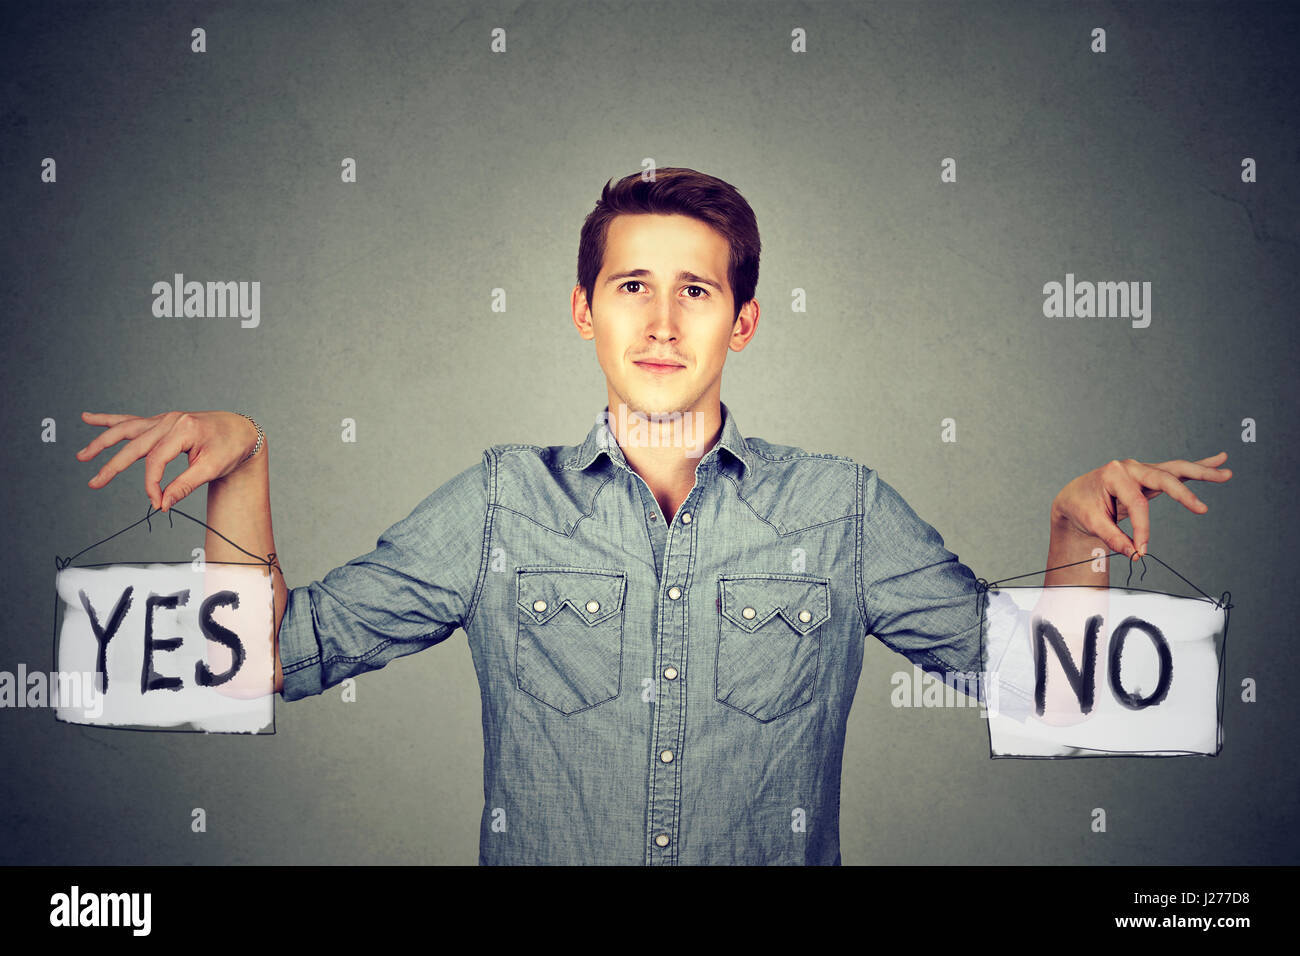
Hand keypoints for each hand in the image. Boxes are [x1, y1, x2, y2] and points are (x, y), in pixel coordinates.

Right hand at [76, 411, 259, 511]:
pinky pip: (132, 421)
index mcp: (184, 429)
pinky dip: (110, 420)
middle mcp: (170, 420)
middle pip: (134, 445)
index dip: (152, 484)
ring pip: (126, 430)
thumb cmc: (230, 447)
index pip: (156, 461)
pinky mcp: (161, 422)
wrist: (242, 431)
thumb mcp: (212, 468)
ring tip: (83, 455)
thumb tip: (162, 503)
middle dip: (112, 466)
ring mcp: (164, 419)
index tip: (157, 502)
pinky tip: (89, 418)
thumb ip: (185, 486)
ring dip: (102, 441)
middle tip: (94, 483)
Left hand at [1050, 452, 1232, 559]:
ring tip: (1226, 473)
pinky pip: (1177, 471)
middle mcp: (1131, 467)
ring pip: (1176, 469)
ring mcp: (1142, 470)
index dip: (1142, 529)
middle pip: (1164, 477)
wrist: (1075, 495)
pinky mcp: (1151, 477)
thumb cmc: (1081, 506)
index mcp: (1114, 474)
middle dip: (1183, 494)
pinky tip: (1219, 461)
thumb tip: (1134, 553)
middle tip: (1202, 510)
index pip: (1137, 504)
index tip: (1141, 550)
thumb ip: (1112, 537)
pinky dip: (1199, 467)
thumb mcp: (1090, 522)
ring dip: (1203, 471)